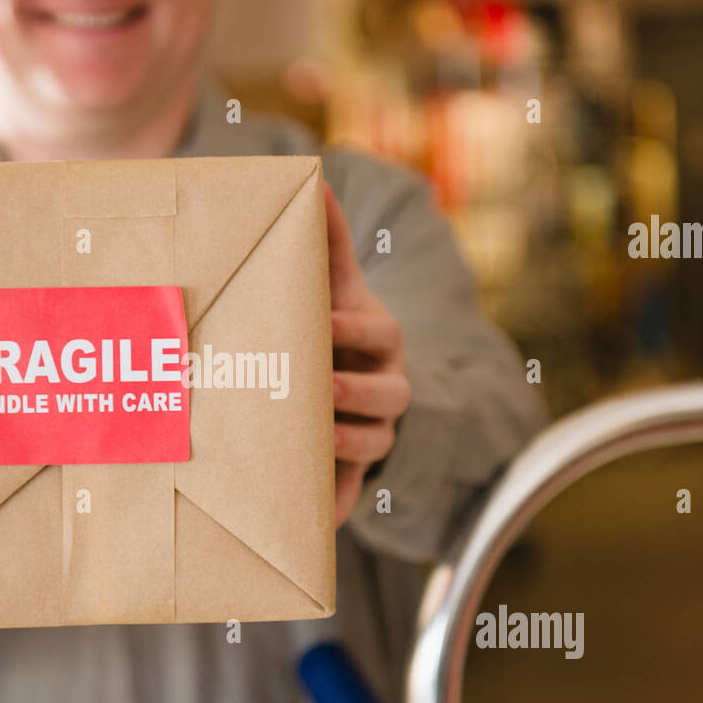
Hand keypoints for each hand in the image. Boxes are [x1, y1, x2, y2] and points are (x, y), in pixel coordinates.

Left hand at [325, 183, 410, 527]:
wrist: (345, 382)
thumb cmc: (329, 325)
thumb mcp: (329, 283)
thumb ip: (323, 238)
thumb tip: (313, 179)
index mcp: (379, 341)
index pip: (380, 334)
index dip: (355, 329)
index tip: (325, 322)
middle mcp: (384, 388)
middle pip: (389, 396)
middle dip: (356, 394)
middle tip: (320, 389)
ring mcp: (373, 432)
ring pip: (374, 444)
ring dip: (349, 448)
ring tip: (318, 446)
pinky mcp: (352, 472)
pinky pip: (351, 495)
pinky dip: (336, 508)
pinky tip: (315, 523)